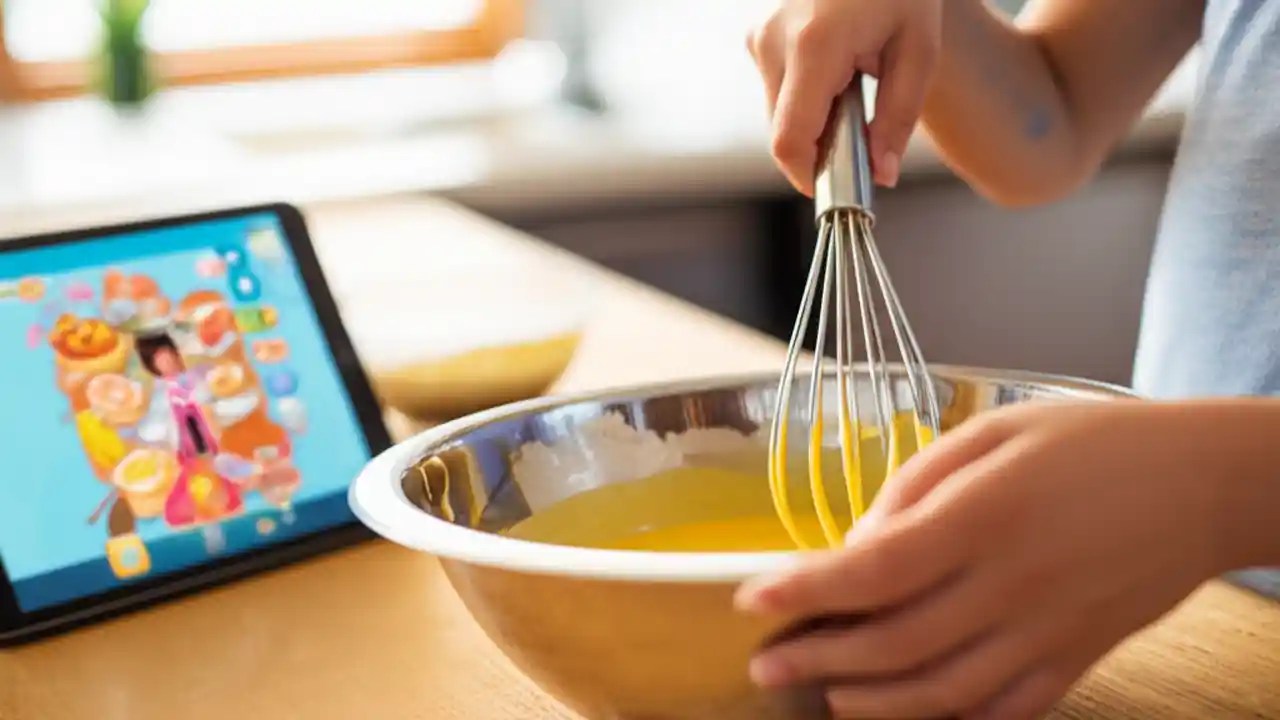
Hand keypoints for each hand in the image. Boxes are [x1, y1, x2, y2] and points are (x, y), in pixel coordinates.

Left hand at [734, 400, 1258, 718]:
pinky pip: (1004, 710)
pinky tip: (906, 711)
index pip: (875, 568)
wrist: (1201, 482)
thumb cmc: (1091, 443)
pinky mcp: (1077, 658)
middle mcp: (1013, 584)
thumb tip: (858, 544)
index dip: (805, 590)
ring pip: (942, 691)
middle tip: (765, 662)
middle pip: (895, 642)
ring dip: (870, 700)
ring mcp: (1048, 631)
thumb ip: (917, 486)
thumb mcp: (994, 433)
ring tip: (821, 690)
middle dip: (817, 657)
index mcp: (986, 515)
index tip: (751, 598)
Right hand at [747, 0, 941, 193]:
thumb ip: (898, 118)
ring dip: (814, 119)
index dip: (808, 177)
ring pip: (778, 114)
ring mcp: (759, 35)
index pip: (789, 141)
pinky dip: (806, 97)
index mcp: (814, 45)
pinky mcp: (756, 34)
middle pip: (783, 132)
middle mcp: (773, 41)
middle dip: (820, 146)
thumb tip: (882, 176)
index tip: (837, 191)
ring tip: (855, 86)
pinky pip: (776, 90)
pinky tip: (838, 70)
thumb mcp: (919, 50)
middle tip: (865, 132)